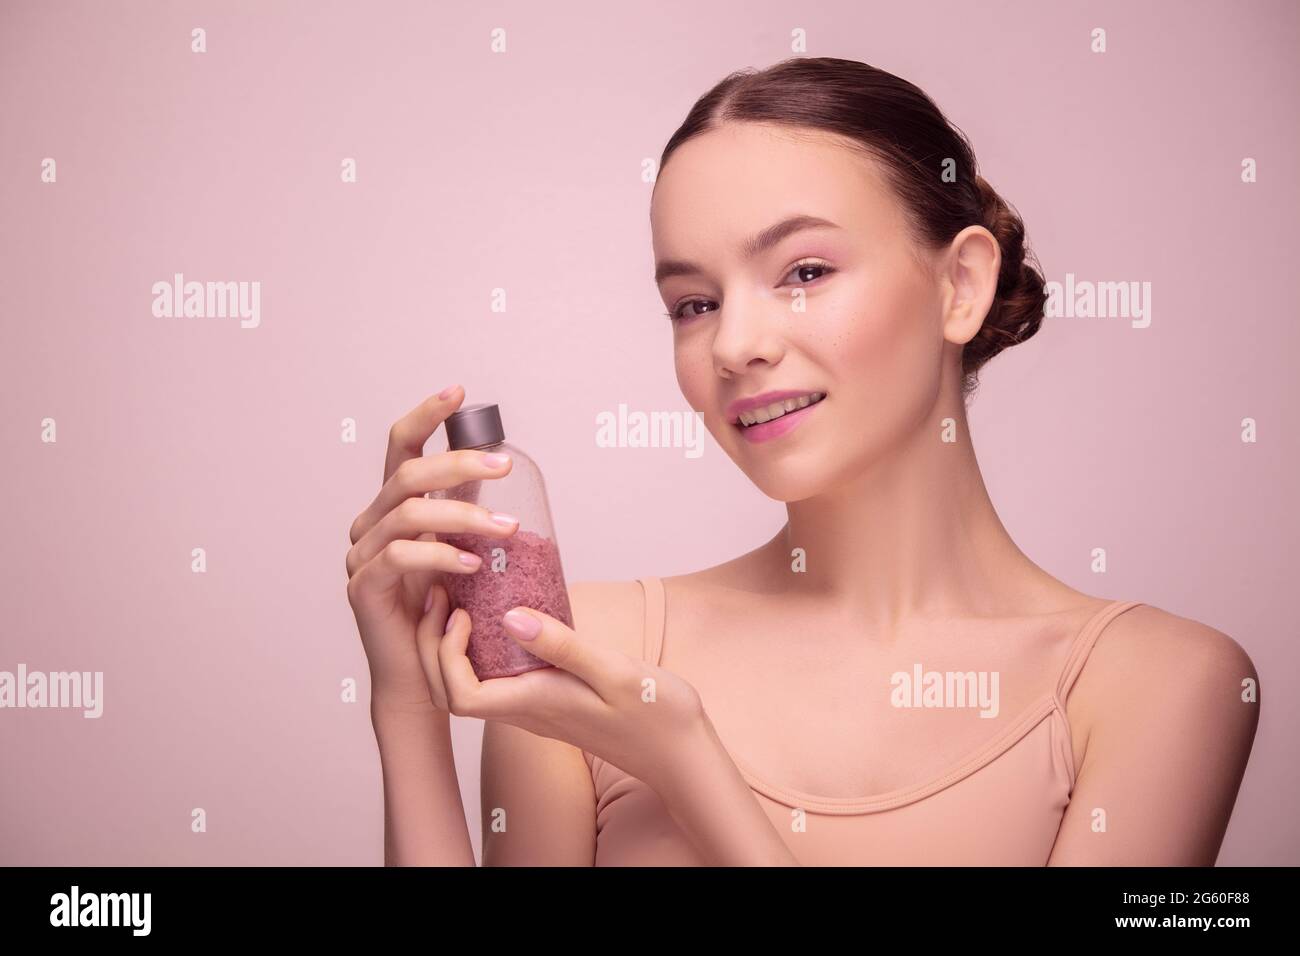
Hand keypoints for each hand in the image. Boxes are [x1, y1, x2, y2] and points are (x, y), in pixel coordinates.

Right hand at [346, 385, 520, 712]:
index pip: (402, 447)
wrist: (420, 675)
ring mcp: (362, 554)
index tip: (459, 392)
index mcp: (394, 507)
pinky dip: (442, 556)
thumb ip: (469, 520)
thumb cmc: (445, 613)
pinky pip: (402, 557)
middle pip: (408, 473)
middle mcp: (371, 523)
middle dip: (458, 463)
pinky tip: (474, 565)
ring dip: (464, 515)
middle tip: (503, 464)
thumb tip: (508, 478)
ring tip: (506, 529)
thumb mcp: (463, 554)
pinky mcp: (364, 587)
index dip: (426, 415)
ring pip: (409, 513)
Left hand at [418, 602, 706, 791]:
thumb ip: (562, 645)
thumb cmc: (656, 716)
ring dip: (454, 647)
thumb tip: (509, 617)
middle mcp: (527, 711)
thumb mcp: (613, 671)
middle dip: (434, 646)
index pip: (458, 694)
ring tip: (464, 599)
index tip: (462, 612)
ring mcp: (536, 708)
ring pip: (471, 685)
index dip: (444, 654)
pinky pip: (499, 678)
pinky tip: (503, 615)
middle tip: (444, 596)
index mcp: (534, 705)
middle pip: (450, 692)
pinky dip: (484, 648)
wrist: (681, 753)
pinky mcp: (550, 700)